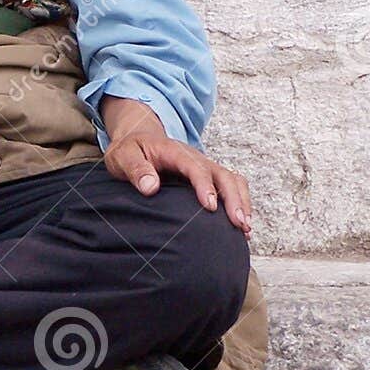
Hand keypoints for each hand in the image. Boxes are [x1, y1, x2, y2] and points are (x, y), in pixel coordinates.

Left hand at [99, 94, 251, 235]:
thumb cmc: (129, 151)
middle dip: (233, 198)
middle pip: (222, 174)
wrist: (137, 140)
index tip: (210, 206)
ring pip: (231, 180)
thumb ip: (136, 169)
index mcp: (174, 151)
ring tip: (245, 228)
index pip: (195, 167)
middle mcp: (194, 158)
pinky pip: (231, 185)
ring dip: (241, 201)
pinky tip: (241, 226)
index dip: (205, 186)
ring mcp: (204, 167)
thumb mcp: (123, 157)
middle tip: (239, 223)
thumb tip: (151, 187)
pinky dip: (240, 202)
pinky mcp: (207, 177)